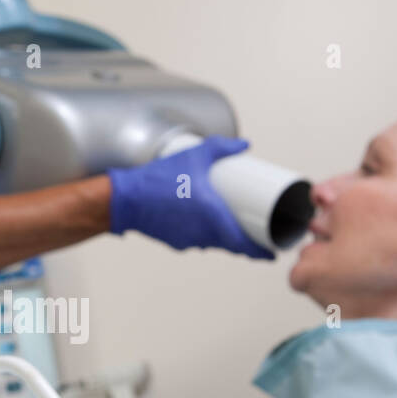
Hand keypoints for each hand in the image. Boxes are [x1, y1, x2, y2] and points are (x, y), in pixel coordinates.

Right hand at [107, 136, 272, 258]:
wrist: (126, 198)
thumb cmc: (159, 179)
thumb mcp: (195, 156)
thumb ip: (222, 148)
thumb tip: (244, 144)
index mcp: (213, 218)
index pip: (243, 245)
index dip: (259, 252)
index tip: (270, 253)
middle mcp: (203, 234)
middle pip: (231, 245)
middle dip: (243, 241)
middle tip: (255, 233)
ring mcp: (188, 241)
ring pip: (213, 243)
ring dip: (222, 235)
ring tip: (228, 221)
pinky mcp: (175, 242)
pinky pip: (196, 240)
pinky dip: (202, 233)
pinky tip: (200, 219)